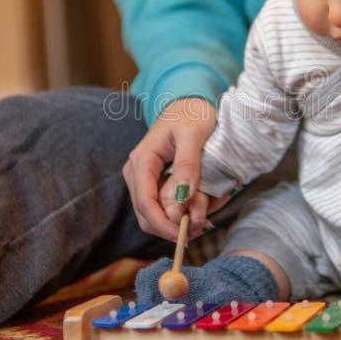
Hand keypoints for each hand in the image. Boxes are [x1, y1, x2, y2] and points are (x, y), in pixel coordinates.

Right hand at [122, 97, 217, 240]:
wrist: (189, 104)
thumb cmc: (192, 114)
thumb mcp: (194, 134)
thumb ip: (187, 164)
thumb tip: (183, 195)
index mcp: (142, 160)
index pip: (145, 203)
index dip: (164, 225)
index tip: (186, 235)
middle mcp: (137, 173)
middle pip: (146, 215)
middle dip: (171, 228)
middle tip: (201, 230)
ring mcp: (143, 179)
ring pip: (154, 215)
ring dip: (176, 224)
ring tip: (203, 220)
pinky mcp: (154, 182)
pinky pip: (162, 207)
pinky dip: (179, 214)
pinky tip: (200, 210)